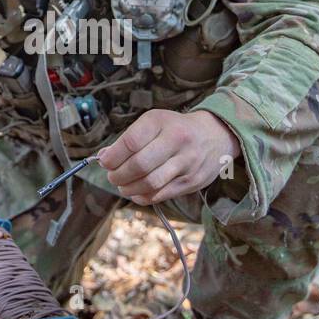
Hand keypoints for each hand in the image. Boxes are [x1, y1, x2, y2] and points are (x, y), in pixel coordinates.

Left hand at [98, 109, 240, 205]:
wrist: (216, 135)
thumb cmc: (176, 129)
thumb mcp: (154, 123)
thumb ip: (128, 140)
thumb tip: (103, 157)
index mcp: (162, 122)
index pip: (131, 142)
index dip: (113, 157)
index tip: (105, 162)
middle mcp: (177, 140)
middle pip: (140, 165)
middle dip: (119, 175)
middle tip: (112, 176)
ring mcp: (187, 163)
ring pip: (150, 183)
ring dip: (129, 188)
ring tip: (123, 185)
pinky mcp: (192, 181)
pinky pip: (161, 195)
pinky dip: (143, 197)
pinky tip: (137, 192)